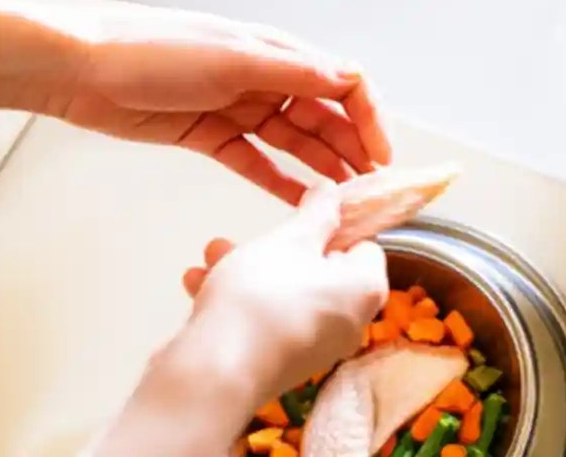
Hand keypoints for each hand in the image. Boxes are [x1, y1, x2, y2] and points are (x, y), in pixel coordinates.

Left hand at [63, 3, 392, 203]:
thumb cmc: (151, 51)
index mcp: (276, 53)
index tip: (381, 154)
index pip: (342, 83)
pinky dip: (281, 181)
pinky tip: (300, 200)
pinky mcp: (212, 136)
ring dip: (323, 167)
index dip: (368, 118)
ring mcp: (239, 108)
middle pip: (324, 117)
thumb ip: (294, 73)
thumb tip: (348, 80)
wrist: (80, 68)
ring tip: (346, 201)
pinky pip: (258, 162)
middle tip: (371, 187)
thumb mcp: (232, 58)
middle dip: (352, 149)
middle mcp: (265, 79)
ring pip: (296, 142)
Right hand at [89, 188, 385, 456]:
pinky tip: (199, 284)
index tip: (299, 219)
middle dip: (275, 248)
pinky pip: (269, 322)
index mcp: (367, 289)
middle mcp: (352, 322)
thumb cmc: (262, 294)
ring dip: (248, 270)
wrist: (216, 373)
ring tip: (212, 255)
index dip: (331, 229)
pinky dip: (241, 302)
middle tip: (242, 238)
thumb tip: (334, 191)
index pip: (363, 246)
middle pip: (320, 270)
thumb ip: (316, 213)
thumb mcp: (289, 239)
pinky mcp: (282, 365)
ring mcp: (317, 348)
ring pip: (286, 294)